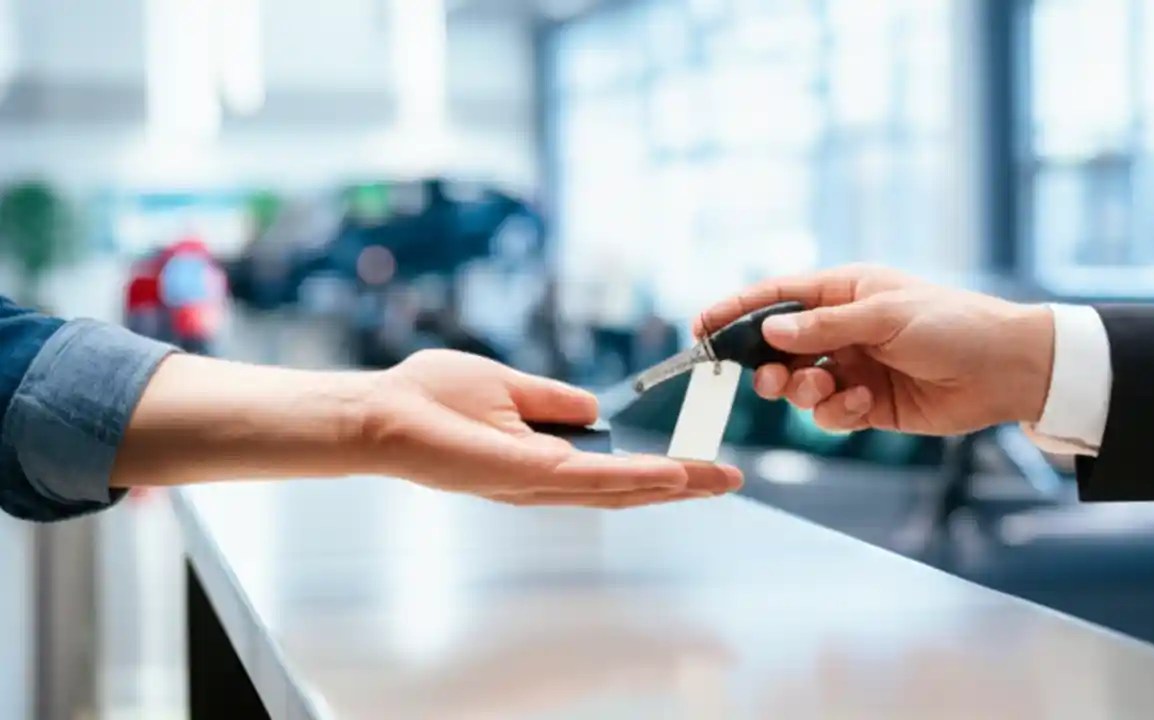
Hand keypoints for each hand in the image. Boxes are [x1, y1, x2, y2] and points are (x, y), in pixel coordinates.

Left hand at [363, 350, 742, 507]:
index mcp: (540, 458)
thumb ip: (553, 401)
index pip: (612, 470)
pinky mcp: (522, 474)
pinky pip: (588, 478)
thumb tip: (593, 407)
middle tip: (729, 481)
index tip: (699, 464)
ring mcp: (534, 481)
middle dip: (680, 487)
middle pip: (625, 488)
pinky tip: (670, 475)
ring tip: (716, 481)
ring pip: (616, 489)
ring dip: (670, 486)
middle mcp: (543, 480)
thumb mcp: (508, 388)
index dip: (658, 471)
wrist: (382, 412)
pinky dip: (632, 477)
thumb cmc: (431, 396)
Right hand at [695, 265, 1053, 435]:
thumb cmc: (953, 325)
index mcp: (843, 291)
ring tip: (834, 388)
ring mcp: (851, 366)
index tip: (700, 328)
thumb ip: (824, 327)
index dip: (736, 311)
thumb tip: (770, 333)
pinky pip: (829, 413)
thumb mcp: (885, 316)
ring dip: (807, 392)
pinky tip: (865, 404)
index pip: (776, 298)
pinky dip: (838, 413)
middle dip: (770, 366)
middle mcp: (841, 328)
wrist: (1007, 371)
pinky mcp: (866, 404)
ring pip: (799, 386)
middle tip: (776, 379)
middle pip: (777, 348)